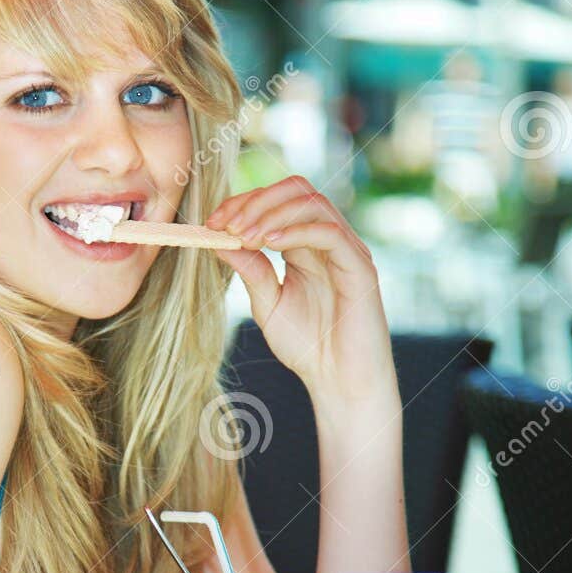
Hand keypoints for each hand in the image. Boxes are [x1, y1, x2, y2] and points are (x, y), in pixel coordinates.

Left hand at [206, 175, 396, 408]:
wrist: (340, 382)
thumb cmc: (308, 347)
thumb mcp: (268, 304)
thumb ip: (250, 271)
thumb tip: (219, 240)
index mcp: (305, 246)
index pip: (276, 203)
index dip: (243, 204)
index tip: (212, 222)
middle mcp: (328, 241)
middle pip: (296, 190)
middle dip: (256, 201)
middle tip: (226, 224)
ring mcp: (346, 251)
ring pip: (313, 203)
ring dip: (273, 213)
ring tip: (245, 235)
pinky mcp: (360, 267)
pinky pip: (330, 233)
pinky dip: (297, 230)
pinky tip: (270, 243)